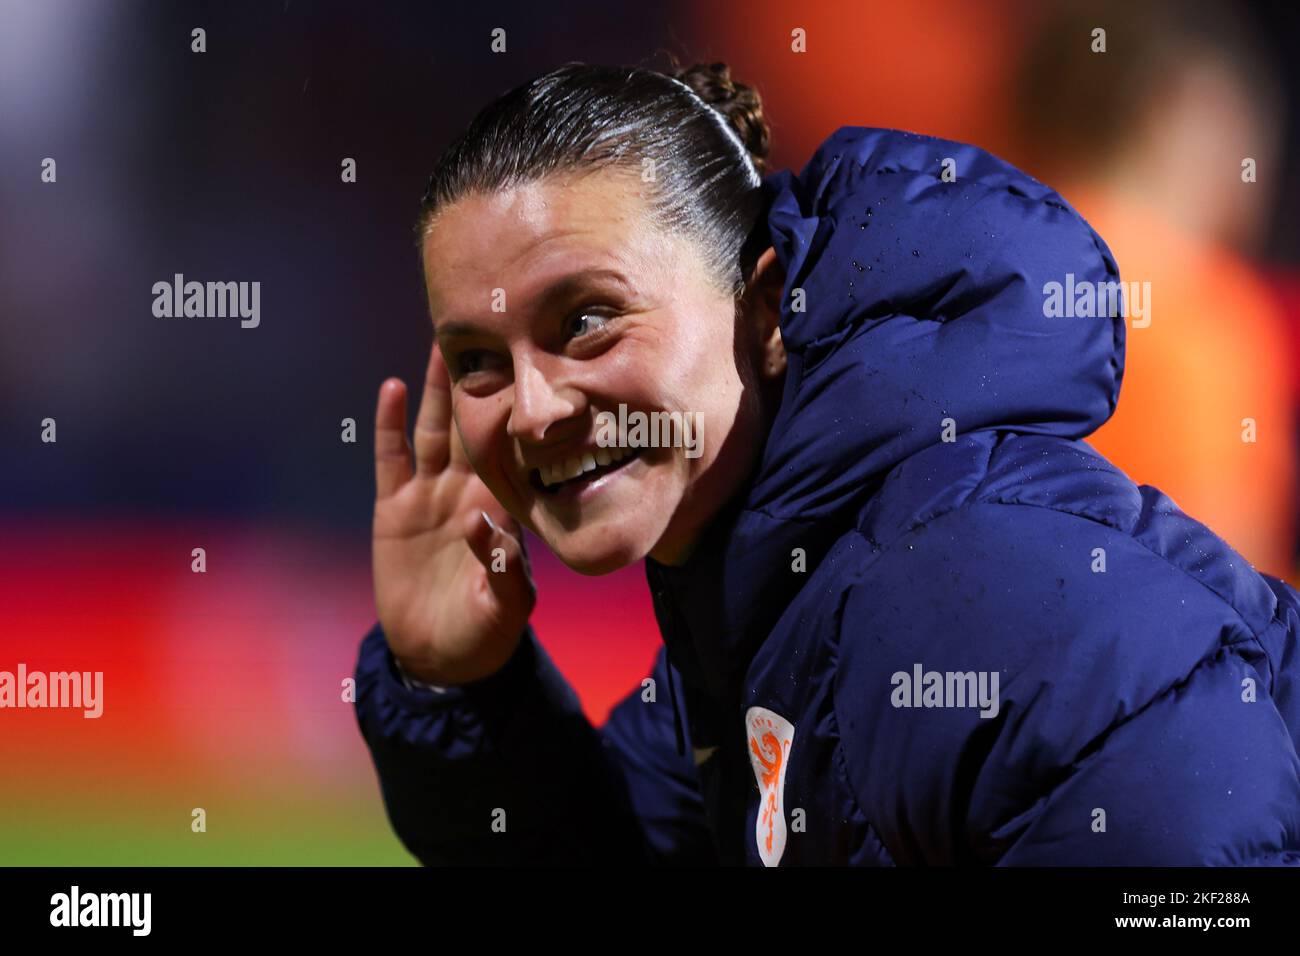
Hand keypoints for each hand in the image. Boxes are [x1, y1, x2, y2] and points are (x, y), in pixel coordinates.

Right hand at [372, 340, 535, 684]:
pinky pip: (392, 459)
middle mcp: (469, 490)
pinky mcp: (394, 508)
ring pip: (434, 429)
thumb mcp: (507, 606)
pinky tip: (391, 387)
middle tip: (487, 329)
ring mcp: (430, 494)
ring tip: (441, 344)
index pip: (514, 449)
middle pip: (474, 424)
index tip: (532, 366)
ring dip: (436, 389)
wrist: (440, 654)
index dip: (520, 410)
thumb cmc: (486, 631)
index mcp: (503, 505)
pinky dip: (390, 424)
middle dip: (480, 382)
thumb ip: (504, 569)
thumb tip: (480, 524)